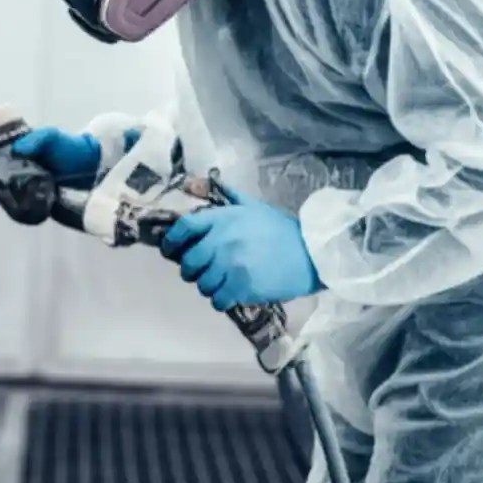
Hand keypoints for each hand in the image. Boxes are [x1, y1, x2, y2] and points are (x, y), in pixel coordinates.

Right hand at [0, 127, 100, 200]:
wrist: (92, 168)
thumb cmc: (68, 148)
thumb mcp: (51, 136)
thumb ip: (36, 140)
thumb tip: (17, 150)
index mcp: (18, 151)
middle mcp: (19, 168)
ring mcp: (27, 185)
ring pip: (6, 191)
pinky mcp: (36, 200)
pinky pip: (21, 204)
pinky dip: (14, 206)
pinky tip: (12, 207)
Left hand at [160, 185, 322, 309]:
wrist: (313, 252)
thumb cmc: (283, 230)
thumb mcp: (255, 207)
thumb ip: (228, 196)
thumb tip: (200, 182)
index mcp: (224, 218)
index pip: (184, 227)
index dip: (171, 241)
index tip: (170, 250)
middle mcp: (222, 240)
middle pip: (188, 262)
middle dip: (191, 270)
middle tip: (202, 272)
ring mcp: (230, 265)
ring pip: (201, 284)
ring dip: (208, 286)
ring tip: (221, 283)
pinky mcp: (242, 287)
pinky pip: (217, 300)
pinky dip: (221, 300)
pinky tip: (230, 295)